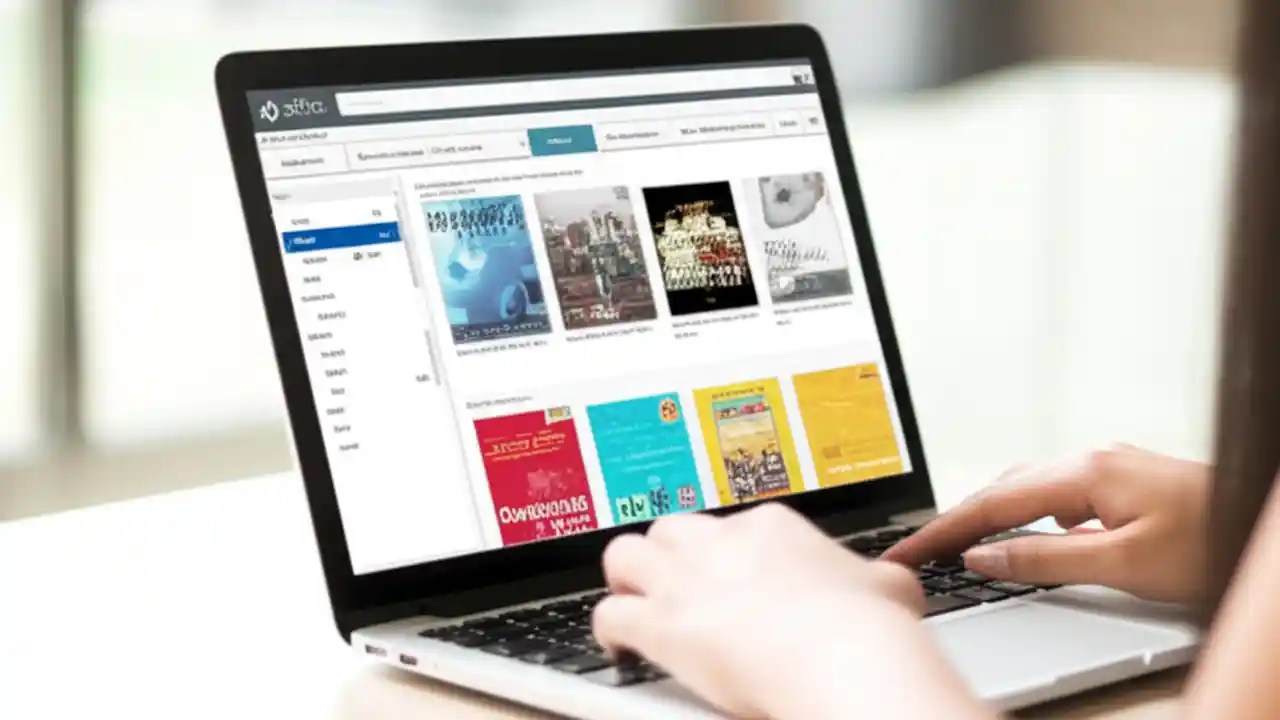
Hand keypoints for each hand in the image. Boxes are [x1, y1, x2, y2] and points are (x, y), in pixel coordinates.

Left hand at [592, 503, 988, 719]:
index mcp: (770, 527)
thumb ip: (878, 578)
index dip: (725, 556)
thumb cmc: (867, 627)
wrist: (843, 654)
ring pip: (625, 555)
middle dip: (667, 557)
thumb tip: (889, 583)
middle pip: (671, 530)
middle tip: (673, 584)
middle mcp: (720, 543)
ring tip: (632, 601)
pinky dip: (608, 632)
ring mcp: (686, 581)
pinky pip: (609, 615)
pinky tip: (619, 648)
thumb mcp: (888, 585)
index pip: (731, 528)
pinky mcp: (662, 625)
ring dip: (625, 579)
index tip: (731, 580)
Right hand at [882, 445, 1209, 603]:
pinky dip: (1024, 514)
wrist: (1264, 518)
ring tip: (957, 545)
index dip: (944, 530)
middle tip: (918, 551)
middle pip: (1003, 488)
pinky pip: (1053, 494)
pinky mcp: (1121, 481)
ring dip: (990, 515)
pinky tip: (1027, 533)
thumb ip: (1047, 558)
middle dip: (956, 519)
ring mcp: (1107, 467)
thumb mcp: (1124, 564)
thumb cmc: (1213, 539)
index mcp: (1086, 473)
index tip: (907, 550)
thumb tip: (987, 557)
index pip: (994, 504)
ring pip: (1027, 489)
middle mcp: (1091, 459)